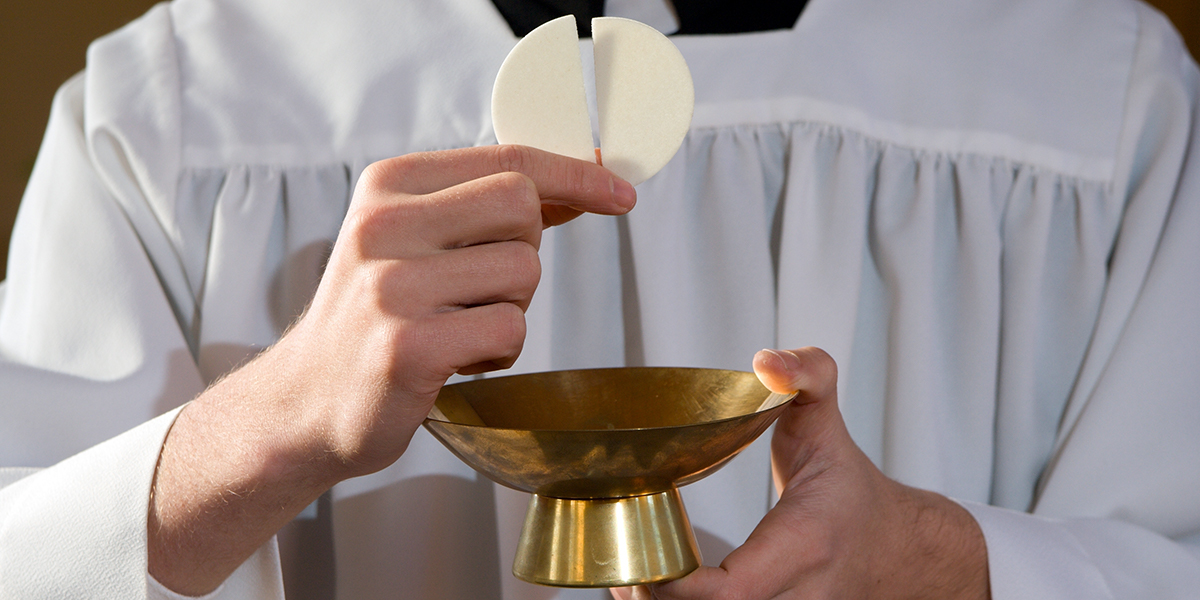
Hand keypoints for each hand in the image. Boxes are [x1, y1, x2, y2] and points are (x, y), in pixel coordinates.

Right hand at [149, 145, 635, 594]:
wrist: (307, 400)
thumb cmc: (377, 316)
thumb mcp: (414, 238)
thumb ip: (483, 206)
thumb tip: (580, 181)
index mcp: (388, 185)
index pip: (508, 159)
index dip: (576, 174)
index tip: (620, 194)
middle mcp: (383, 226)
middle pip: (523, 208)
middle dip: (526, 251)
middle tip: (481, 287)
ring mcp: (392, 287)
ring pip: (523, 272)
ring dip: (510, 309)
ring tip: (458, 328)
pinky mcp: (408, 347)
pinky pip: (510, 330)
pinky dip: (499, 352)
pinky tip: (455, 361)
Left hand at [613, 348, 989, 599]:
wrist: (895, 550)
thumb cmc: (851, 491)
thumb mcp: (829, 421)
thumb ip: (807, 374)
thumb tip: (766, 362)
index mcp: (801, 546)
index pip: (731, 593)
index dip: (674, 585)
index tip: (638, 554)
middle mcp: (795, 596)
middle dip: (654, 599)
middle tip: (618, 558)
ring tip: (628, 571)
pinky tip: (653, 586)